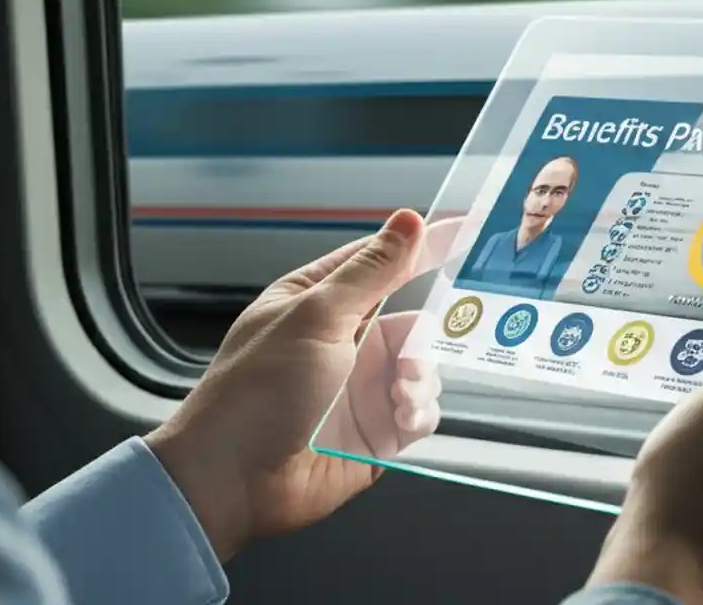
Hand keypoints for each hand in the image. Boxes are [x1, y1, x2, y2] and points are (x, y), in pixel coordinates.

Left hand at [146, 209, 459, 560]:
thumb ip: (371, 271)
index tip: (467, 231)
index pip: (382, 261)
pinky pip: (420, 412)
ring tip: (399, 395)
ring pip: (423, 367)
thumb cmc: (256, 390)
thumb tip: (407, 222)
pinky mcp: (375, 431)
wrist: (235, 481)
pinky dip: (419, 412)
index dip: (422, 247)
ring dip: (420, 378)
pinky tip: (401, 418)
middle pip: (413, 320)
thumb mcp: (316, 317)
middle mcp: (344, 342)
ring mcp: (361, 388)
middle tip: (419, 348)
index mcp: (321, 301)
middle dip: (427, 333)